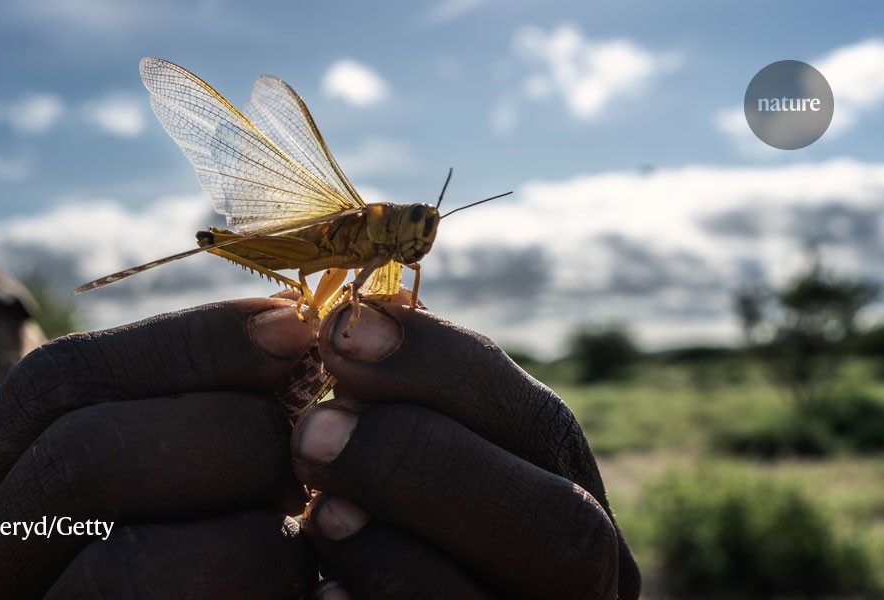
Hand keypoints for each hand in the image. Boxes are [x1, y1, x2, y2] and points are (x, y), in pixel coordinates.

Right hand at [0, 298, 319, 598]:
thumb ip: (195, 416)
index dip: (187, 344)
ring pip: (115, 567)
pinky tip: (309, 586)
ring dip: (248, 535)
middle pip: (79, 455)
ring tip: (308, 531)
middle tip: (311, 451)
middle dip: (226, 436)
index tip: (298, 329)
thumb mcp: (175, 481)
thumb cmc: (207, 568)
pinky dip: (251, 587)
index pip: (60, 381)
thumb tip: (291, 328)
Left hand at [292, 301, 640, 598]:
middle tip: (314, 434)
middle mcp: (586, 583)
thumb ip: (402, 409)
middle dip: (430, 463)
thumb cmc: (375, 539)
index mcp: (562, 500)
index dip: (442, 369)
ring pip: (528, 593)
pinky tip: (321, 594)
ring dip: (407, 550)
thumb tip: (356, 313)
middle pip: (560, 526)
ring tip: (316, 514)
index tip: (341, 333)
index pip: (537, 423)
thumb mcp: (398, 466)